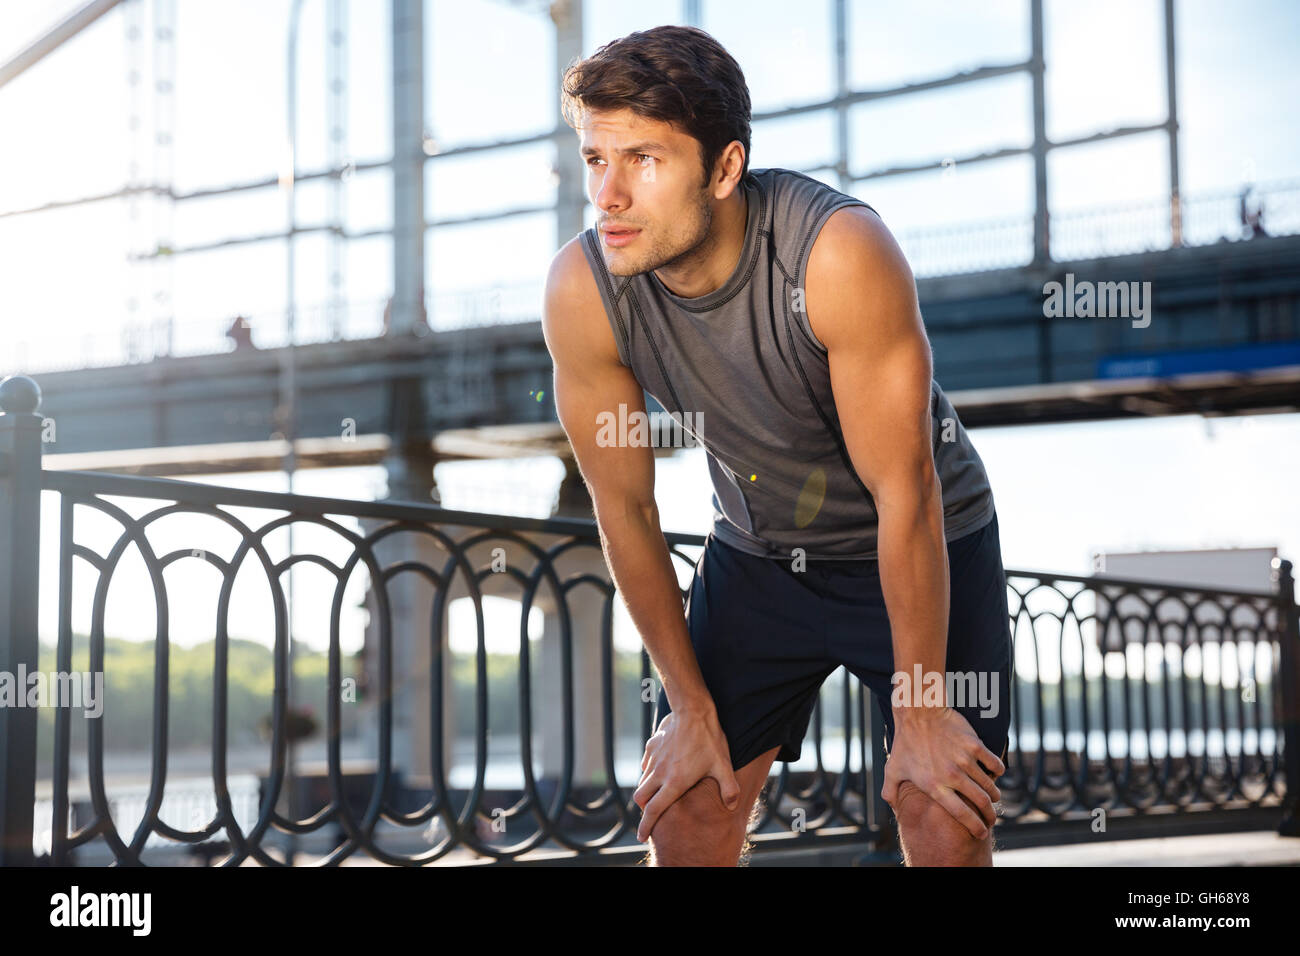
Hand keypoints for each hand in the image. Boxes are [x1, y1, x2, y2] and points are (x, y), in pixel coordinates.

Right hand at [633, 707, 739, 842]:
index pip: (654, 811)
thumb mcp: (723, 765)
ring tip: (657, 792)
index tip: (641, 837)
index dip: (646, 826)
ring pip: (642, 780)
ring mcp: (654, 759)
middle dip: (644, 809)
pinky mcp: (652, 746)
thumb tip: (732, 806)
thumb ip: (729, 788)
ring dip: (647, 790)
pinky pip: (645, 764)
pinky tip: (659, 768)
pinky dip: (649, 771)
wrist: (693, 710)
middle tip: (651, 814)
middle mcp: (659, 773)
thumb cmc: (709, 739)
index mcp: (674, 783)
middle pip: (642, 798)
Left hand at [880, 707, 1003, 838]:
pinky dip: (998, 771)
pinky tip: (995, 773)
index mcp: (934, 786)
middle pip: (981, 802)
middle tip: (991, 818)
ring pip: (989, 785)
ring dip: (994, 794)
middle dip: (990, 815)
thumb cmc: (904, 742)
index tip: (982, 833)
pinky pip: (994, 764)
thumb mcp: (892, 769)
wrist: (918, 713)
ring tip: (993, 797)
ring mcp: (964, 760)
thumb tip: (894, 810)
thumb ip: (891, 792)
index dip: (975, 827)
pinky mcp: (974, 745)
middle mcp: (951, 776)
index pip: (961, 814)